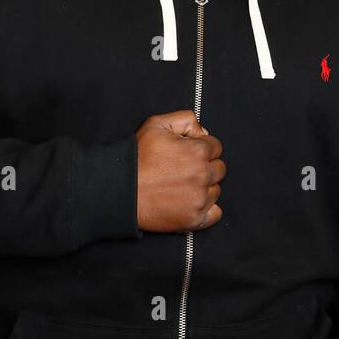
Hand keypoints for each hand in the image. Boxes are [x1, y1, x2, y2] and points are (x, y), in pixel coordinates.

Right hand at [135, 109, 225, 231]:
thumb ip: (186, 119)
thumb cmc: (137, 157)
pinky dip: (206, 209)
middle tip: (182, 171)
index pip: (216, 147)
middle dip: (205, 167)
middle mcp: (203, 175)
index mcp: (198, 151)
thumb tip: (204, 132)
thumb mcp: (157, 124)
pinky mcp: (194, 219)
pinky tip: (190, 203)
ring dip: (204, 188)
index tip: (186, 155)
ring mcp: (199, 199)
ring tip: (180, 187)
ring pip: (216, 190)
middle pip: (219, 169)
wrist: (119, 190)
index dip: (200, 149)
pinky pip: (215, 213)